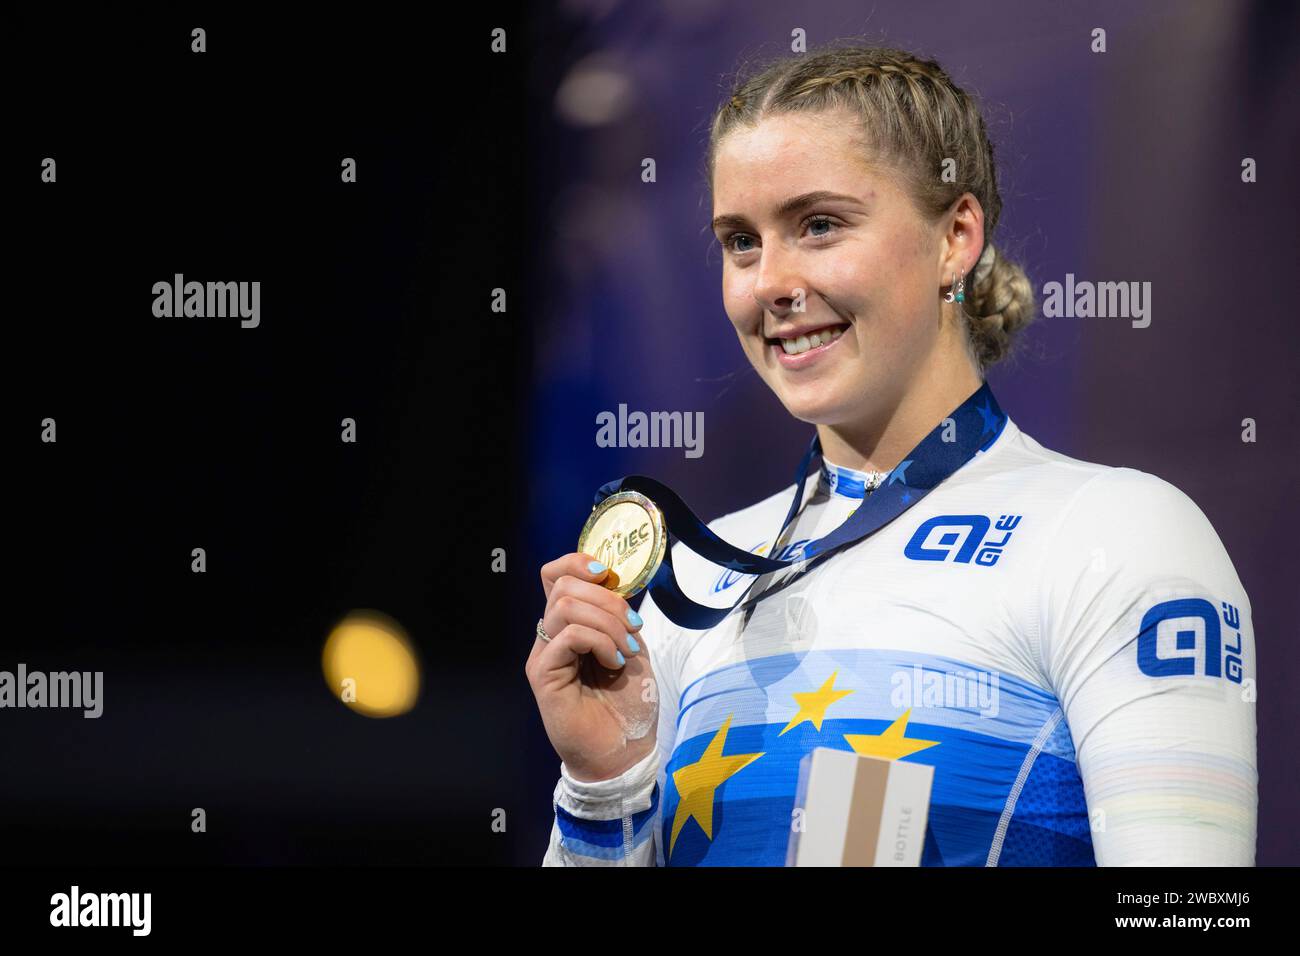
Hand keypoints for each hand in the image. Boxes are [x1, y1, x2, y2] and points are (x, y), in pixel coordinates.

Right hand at [525, 553, 658, 781]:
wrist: (625, 750)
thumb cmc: (629, 704)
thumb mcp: (632, 647)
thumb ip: (618, 615)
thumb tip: (615, 584)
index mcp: (572, 624)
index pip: (555, 574)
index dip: (578, 562)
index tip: (608, 574)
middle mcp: (552, 635)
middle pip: (562, 584)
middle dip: (607, 598)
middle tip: (633, 628)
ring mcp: (544, 654)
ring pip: (564, 605)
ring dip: (607, 621)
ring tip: (626, 650)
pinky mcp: (543, 674)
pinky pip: (568, 635)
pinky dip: (600, 641)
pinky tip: (615, 663)